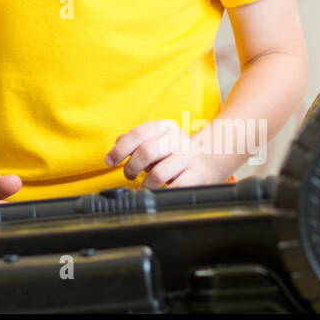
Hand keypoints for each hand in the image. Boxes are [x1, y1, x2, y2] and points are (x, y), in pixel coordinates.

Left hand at [105, 119, 224, 188]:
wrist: (210, 158)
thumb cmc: (173, 152)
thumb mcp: (154, 140)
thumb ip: (134, 141)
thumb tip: (116, 146)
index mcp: (164, 127)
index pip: (137, 134)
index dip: (120, 149)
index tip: (110, 160)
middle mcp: (177, 140)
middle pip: (145, 152)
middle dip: (131, 167)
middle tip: (129, 174)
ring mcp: (187, 158)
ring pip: (158, 173)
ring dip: (145, 183)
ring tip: (144, 185)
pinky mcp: (196, 175)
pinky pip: (174, 187)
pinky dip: (160, 192)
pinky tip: (157, 192)